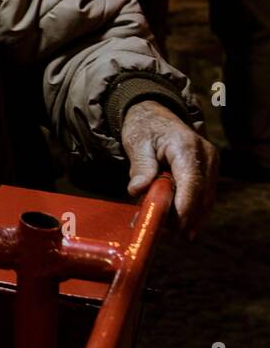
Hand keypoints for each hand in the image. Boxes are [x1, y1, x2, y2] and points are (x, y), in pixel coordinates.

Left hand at [121, 99, 217, 236]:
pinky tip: (179, 223)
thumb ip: (141, 167)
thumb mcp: (136, 143)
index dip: (184, 208)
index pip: (191, 184)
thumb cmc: (144, 127)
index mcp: (187, 147)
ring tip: (170, 231)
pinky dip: (192, 209)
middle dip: (185, 218)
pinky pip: (204, 196)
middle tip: (165, 233)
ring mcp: (211, 164)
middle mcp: (206, 156)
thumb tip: (138, 190)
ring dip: (190, 217)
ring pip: (206, 200)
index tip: (173, 228)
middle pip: (202, 196)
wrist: (154, 113)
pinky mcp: (209, 171)